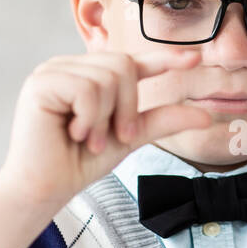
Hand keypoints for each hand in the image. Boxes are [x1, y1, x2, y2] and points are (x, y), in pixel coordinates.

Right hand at [0, 49, 212, 212]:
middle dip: (128, 106)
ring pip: (108, 77)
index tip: (194, 59)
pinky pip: (87, 89)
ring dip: (106, 118)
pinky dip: (89, 117)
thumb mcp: (130, 137)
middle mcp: (71, 67)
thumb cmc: (80, 163)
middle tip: (116, 136)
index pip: (131, 60)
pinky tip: (73, 133)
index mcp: (90, 75)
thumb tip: (205, 115)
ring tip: (88, 139)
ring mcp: (53, 71)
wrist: (46, 188)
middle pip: (123, 64)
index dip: (162, 58)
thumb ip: (162, 120)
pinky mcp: (41, 83)